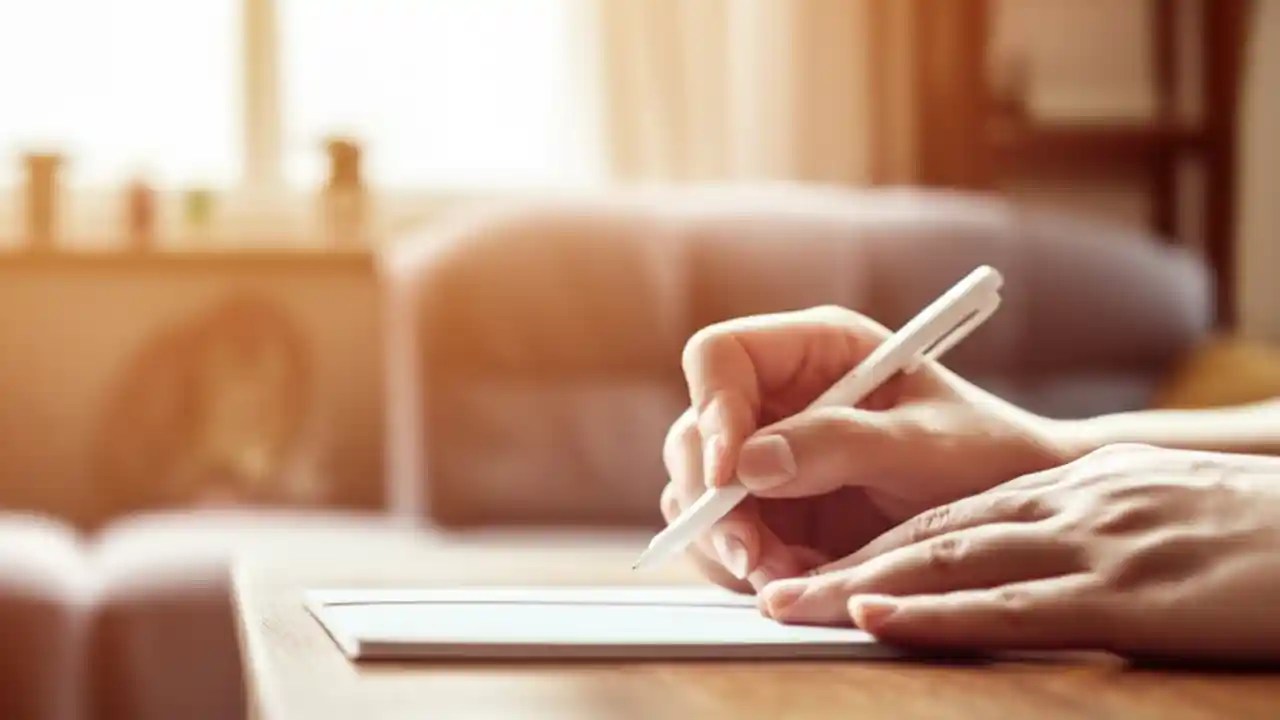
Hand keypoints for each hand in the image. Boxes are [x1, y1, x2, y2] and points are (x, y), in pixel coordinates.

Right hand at [661, 306, 1070, 592]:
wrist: (1016, 520)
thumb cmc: (987, 458)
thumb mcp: (926, 446)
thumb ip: (840, 444)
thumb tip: (748, 464)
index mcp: (814, 351)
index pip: (721, 357)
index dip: (712, 409)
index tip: (730, 475)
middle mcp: (778, 398)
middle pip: (695, 434)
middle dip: (713, 500)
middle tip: (754, 554)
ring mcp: (768, 457)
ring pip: (698, 495)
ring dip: (731, 543)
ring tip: (794, 575)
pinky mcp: (772, 512)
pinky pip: (723, 540)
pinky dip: (747, 569)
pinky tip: (801, 581)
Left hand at [759, 444, 1279, 661]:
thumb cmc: (1265, 530)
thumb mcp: (1169, 508)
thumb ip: (1099, 523)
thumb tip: (1042, 554)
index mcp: (1080, 486)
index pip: (957, 513)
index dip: (881, 543)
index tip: (823, 565)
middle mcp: (1071, 505)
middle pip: (935, 533)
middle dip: (847, 563)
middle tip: (772, 588)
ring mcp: (1095, 545)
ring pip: (952, 561)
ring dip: (863, 586)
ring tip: (791, 604)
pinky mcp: (1127, 595)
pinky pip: (1011, 605)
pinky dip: (937, 613)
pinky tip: (879, 619)